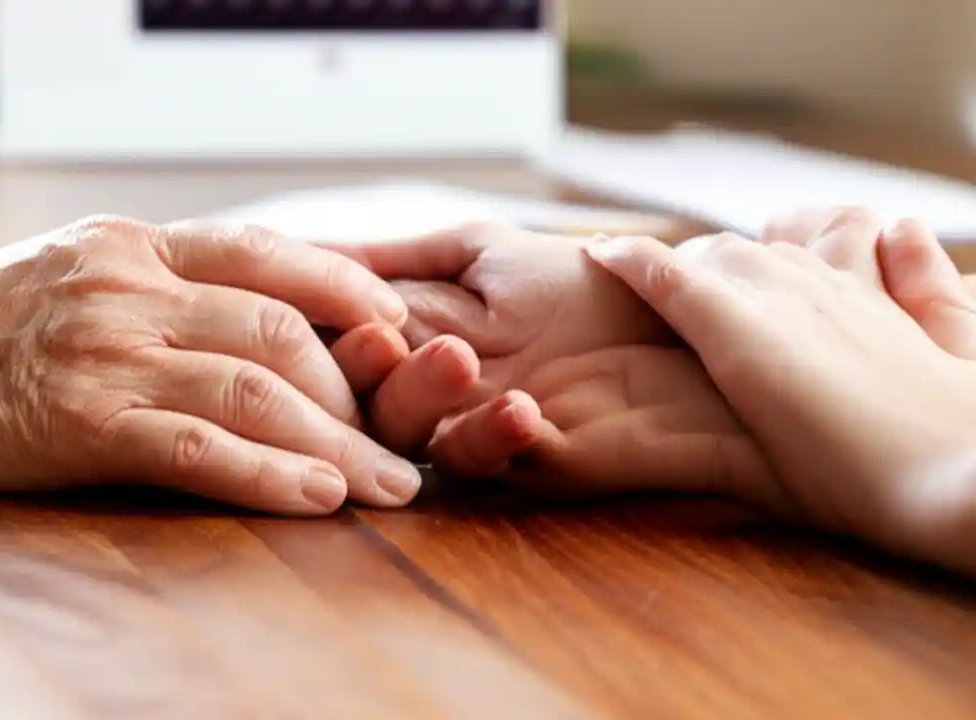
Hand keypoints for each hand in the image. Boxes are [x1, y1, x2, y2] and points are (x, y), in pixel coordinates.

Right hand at [0, 216, 428, 514]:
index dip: (352, 292)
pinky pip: (199, 448)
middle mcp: (134, 287)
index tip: (401, 334)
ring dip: (337, 441)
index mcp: (142, 245)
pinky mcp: (84, 421)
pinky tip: (319, 497)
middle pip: (283, 330)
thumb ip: (171, 280)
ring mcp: (109, 351)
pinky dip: (270, 474)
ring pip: (256, 389)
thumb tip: (270, 309)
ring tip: (387, 484)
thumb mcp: (84, 266)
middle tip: (404, 437)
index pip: (274, 254)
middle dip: (360, 389)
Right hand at [324, 223, 769, 494]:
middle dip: (376, 372)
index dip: (335, 338)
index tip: (339, 310)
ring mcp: (475, 433)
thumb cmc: (582, 279)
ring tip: (458, 357)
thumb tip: (298, 250)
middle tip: (388, 335)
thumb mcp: (477, 251)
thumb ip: (393, 257)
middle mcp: (433, 396)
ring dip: (426, 398)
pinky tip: (521, 406)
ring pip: (416, 441)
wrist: (677, 317)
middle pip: (366, 402)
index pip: (345, 352)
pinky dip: (493, 437)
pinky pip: (489, 466)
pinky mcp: (527, 468)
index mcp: (411, 345)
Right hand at [585, 217, 975, 550]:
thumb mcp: (756, 466)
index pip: (668, 274)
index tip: (598, 251)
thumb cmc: (859, 491)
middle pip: (726, 253)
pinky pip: (899, 246)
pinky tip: (888, 235)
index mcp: (745, 331)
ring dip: (764, 246)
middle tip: (665, 281)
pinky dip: (880, 237)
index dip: (626, 257)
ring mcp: (868, 291)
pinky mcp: (928, 302)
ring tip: (756, 258)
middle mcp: (800, 294)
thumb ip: (687, 424)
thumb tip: (617, 406)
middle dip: (686, 261)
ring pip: (799, 242)